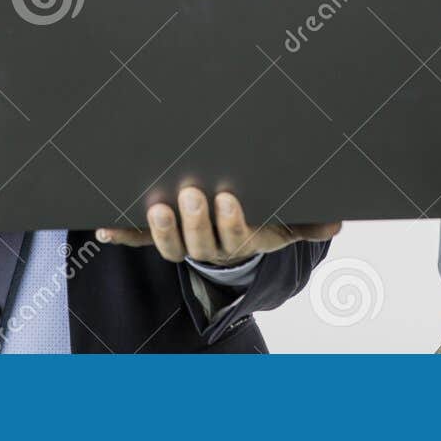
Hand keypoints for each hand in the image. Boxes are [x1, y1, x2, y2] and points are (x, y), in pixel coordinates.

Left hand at [95, 187, 341, 265]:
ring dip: (161, 228)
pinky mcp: (156, 234)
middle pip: (199, 242)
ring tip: (156, 205)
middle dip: (194, 220)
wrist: (234, 232)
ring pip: (168, 243)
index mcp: (240, 240)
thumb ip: (307, 221)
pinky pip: (138, 238)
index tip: (228, 198)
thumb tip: (336, 223)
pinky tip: (104, 227)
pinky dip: (121, 234)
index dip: (230, 222)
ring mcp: (181, 241)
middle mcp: (207, 246)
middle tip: (191, 194)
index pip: (235, 236)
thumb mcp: (285, 220)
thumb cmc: (262, 215)